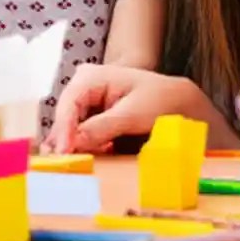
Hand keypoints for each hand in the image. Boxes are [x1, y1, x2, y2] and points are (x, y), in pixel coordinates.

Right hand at [41, 64, 195, 153]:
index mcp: (92, 76)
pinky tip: (90, 155)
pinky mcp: (91, 114)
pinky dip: (84, 145)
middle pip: (65, 116)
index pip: (69, 104)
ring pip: (70, 127)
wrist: (176, 100)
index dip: (63, 129)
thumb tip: (74, 143)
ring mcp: (86, 100)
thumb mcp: (132, 114)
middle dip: (67, 140)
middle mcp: (83, 85)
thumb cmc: (159, 99)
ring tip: (78, 161)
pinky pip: (80, 132)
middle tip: (68, 163)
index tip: (64, 152)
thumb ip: (102, 127)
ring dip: (74, 145)